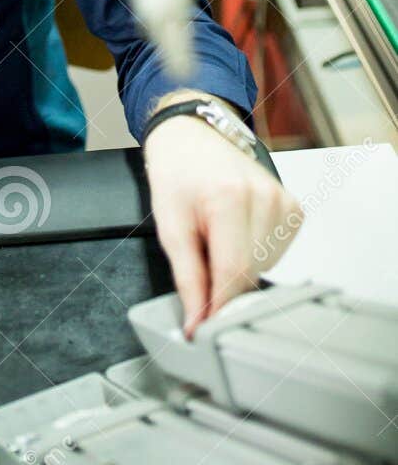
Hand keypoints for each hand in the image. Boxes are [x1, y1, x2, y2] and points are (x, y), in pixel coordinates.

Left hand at [144, 117, 299, 335]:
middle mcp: (264, 198)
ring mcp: (284, 202)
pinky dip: (254, 252)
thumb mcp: (169, 225)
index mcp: (229, 198)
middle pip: (250, 274)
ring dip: (238, 266)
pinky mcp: (294, 209)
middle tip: (200, 259)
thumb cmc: (178, 172)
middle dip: (223, 283)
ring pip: (265, 267)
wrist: (193, 135)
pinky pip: (276, 253)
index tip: (202, 329)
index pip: (233, 274)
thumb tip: (197, 320)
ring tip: (216, 235)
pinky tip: (236, 230)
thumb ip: (187, 277)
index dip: (216, 307)